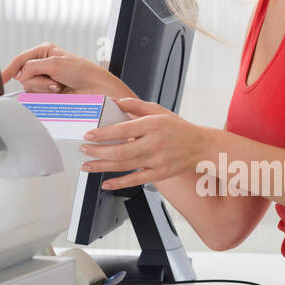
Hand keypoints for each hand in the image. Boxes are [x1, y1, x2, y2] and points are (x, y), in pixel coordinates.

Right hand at [0, 42, 136, 98]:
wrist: (97, 90)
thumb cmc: (83, 72)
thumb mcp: (55, 63)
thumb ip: (32, 66)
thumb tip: (21, 74)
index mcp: (44, 52)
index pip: (20, 59)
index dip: (9, 69)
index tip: (0, 78)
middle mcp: (43, 65)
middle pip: (23, 75)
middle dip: (36, 80)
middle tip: (52, 80)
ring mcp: (46, 80)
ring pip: (29, 88)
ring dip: (43, 88)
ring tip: (58, 87)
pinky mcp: (49, 94)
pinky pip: (37, 97)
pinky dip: (45, 96)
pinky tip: (57, 93)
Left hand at [78, 96, 208, 189]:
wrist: (200, 147)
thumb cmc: (178, 128)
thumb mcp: (158, 110)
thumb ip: (134, 105)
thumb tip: (113, 102)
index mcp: (152, 125)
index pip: (123, 129)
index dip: (103, 133)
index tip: (88, 134)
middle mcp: (154, 143)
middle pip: (120, 150)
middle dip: (98, 151)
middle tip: (83, 149)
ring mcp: (156, 161)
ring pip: (124, 166)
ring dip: (103, 166)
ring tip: (87, 165)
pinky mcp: (159, 174)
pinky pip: (136, 180)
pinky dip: (119, 183)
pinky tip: (106, 183)